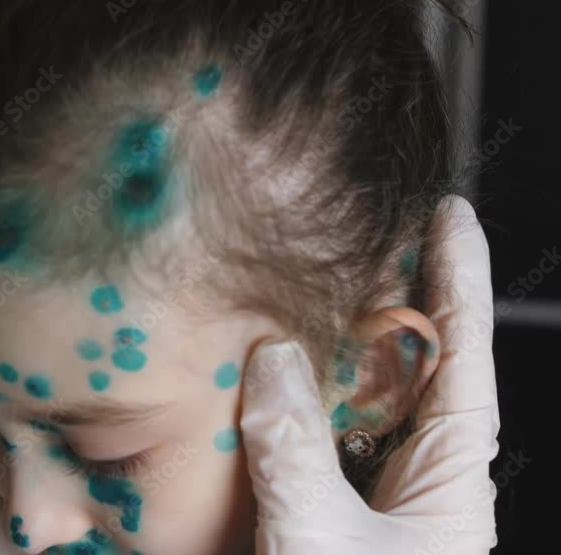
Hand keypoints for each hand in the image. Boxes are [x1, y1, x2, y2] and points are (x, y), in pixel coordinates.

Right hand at [239, 195, 499, 554]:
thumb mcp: (320, 536)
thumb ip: (295, 448)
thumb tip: (273, 359)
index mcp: (450, 483)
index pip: (467, 357)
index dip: (462, 279)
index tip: (451, 214)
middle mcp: (421, 482)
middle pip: (417, 367)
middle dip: (393, 299)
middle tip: (364, 234)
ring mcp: (377, 499)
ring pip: (363, 401)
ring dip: (338, 348)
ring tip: (310, 291)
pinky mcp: (333, 513)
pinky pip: (323, 438)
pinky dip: (301, 397)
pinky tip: (271, 374)